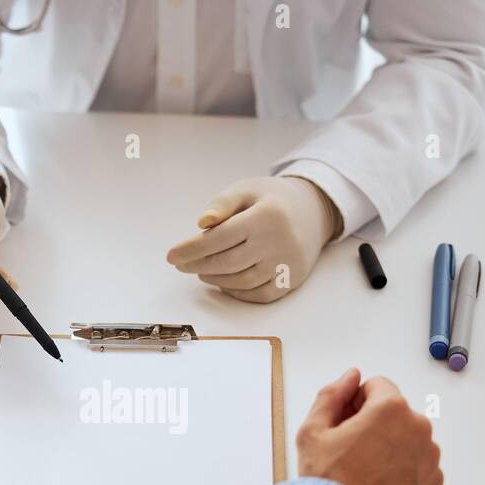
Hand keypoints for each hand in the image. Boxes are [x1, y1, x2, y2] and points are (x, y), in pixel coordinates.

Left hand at [166, 175, 339, 303]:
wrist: (312, 212)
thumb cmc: (271, 199)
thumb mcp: (247, 189)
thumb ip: (222, 204)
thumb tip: (201, 224)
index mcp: (267, 215)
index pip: (221, 237)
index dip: (192, 249)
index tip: (171, 256)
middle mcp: (280, 241)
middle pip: (228, 262)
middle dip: (198, 266)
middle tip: (181, 265)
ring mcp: (287, 264)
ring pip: (241, 281)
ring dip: (215, 279)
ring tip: (201, 271)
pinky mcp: (292, 280)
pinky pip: (258, 295)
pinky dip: (236, 292)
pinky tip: (223, 282)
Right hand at [296, 368, 442, 484]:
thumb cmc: (329, 483)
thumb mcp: (313, 431)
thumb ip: (332, 394)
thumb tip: (350, 377)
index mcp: (391, 409)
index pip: (377, 386)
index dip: (355, 402)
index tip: (344, 424)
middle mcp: (418, 428)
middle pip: (394, 412)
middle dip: (374, 423)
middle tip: (349, 451)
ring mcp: (430, 458)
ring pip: (407, 438)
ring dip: (389, 445)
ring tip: (364, 472)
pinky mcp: (434, 483)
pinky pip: (418, 464)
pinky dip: (402, 469)